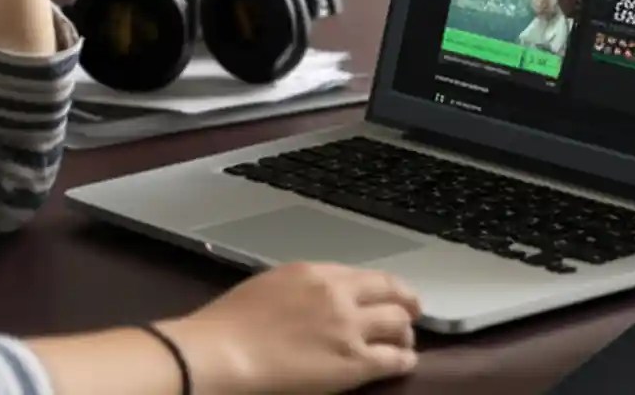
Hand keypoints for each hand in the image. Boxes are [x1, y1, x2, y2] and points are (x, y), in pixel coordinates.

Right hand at [156, 261, 421, 394]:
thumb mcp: (270, 285)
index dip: (386, 286)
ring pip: (400, 324)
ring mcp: (349, 328)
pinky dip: (403, 360)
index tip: (391, 294)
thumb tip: (319, 296)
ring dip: (404, 334)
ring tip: (403, 343)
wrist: (222, 352)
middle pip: (392, 293)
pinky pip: (395, 359)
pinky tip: (402, 363)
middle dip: (406, 304)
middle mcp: (339, 294)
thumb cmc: (230, 322)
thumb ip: (303, 287)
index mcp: (316, 272)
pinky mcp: (353, 363)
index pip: (367, 275)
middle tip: (412, 314)